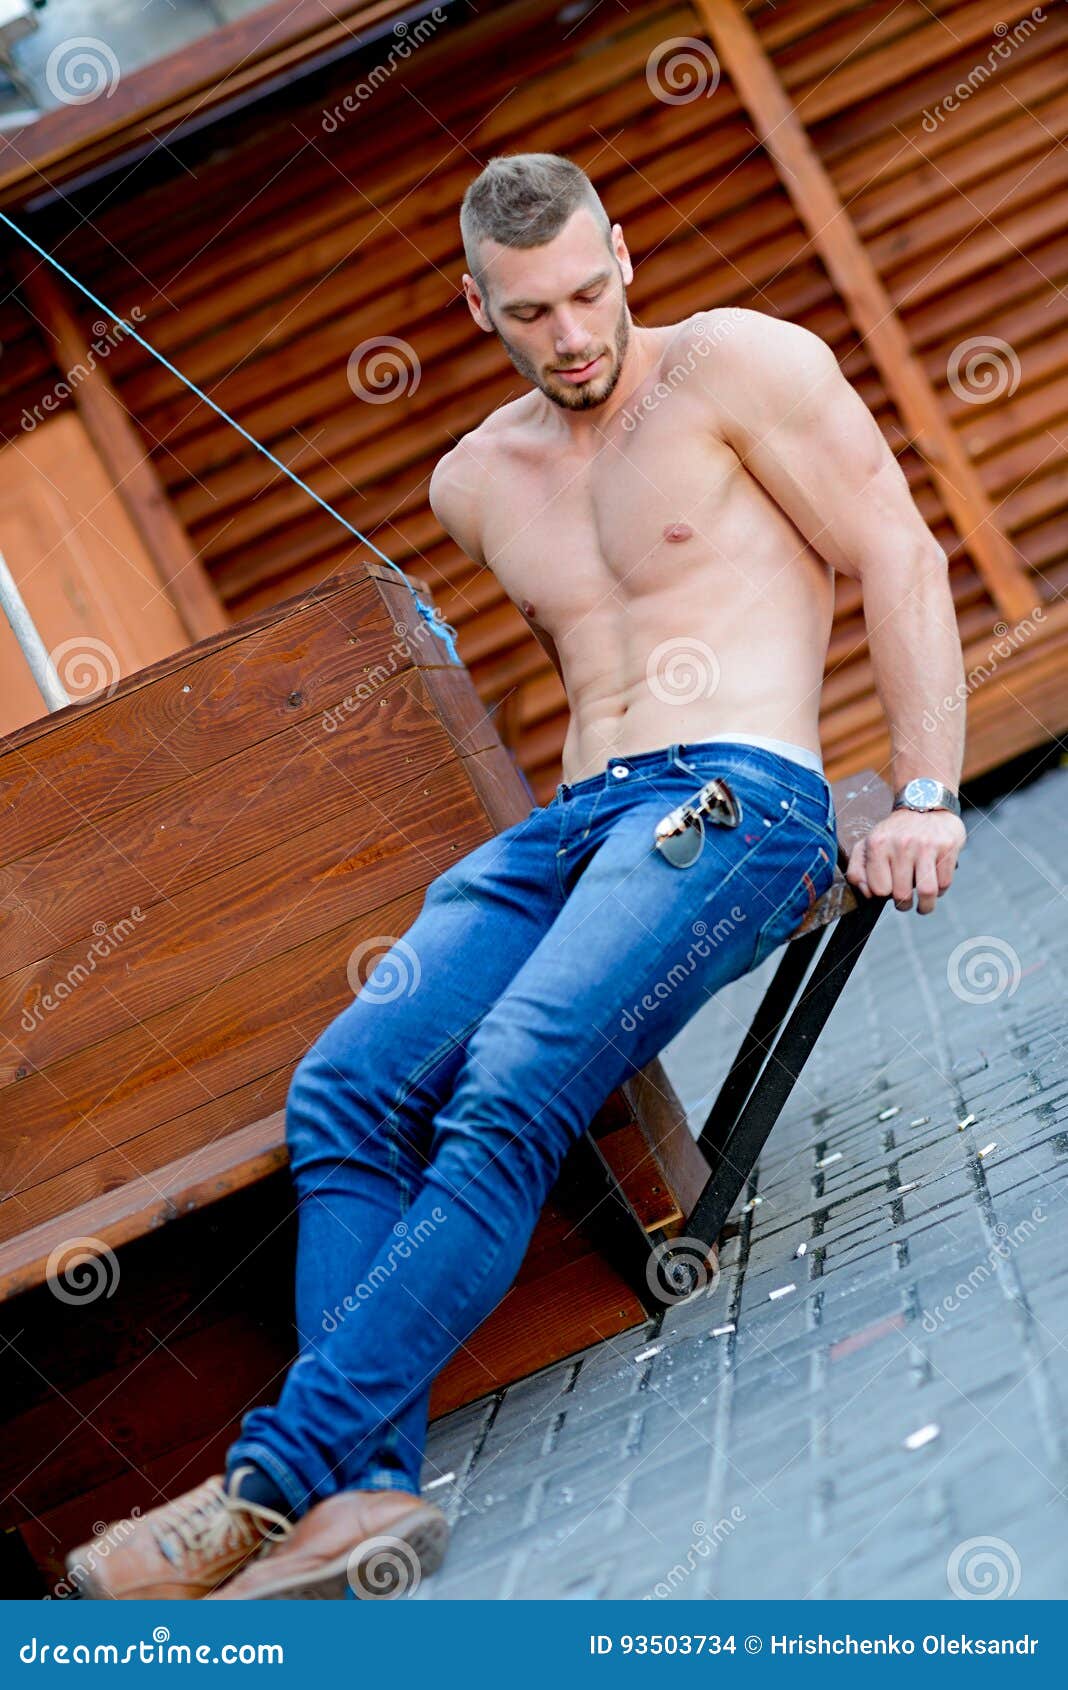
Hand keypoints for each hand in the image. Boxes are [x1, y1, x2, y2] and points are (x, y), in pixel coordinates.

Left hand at [845, 807, 966, 914]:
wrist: (924, 802)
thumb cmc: (894, 832)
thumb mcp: (867, 844)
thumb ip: (857, 870)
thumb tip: (867, 895)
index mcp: (878, 844)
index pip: (879, 889)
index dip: (883, 895)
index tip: (888, 892)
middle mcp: (901, 844)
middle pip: (902, 894)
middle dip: (903, 904)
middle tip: (905, 902)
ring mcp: (926, 845)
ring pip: (927, 891)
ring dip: (925, 906)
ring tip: (923, 906)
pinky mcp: (947, 847)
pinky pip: (945, 882)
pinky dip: (941, 890)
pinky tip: (935, 885)